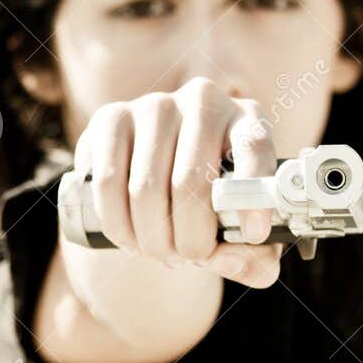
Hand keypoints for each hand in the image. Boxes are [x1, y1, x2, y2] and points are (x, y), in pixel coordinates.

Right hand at [70, 77, 282, 287]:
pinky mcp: (112, 117)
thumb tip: (230, 260)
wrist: (162, 171)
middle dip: (190, 238)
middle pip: (191, 182)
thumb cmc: (215, 203)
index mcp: (248, 120)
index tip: (252, 234)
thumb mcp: (245, 227)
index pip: (255, 148)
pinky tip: (131, 240)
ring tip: (162, 253)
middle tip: (190, 258)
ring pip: (145, 188)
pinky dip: (118, 224)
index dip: (253, 195)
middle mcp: (204, 101)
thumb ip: (255, 255)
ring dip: (152, 239)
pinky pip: (107, 181)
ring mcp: (155, 105)